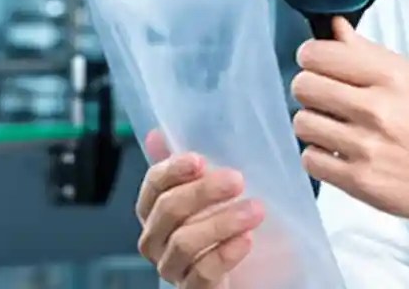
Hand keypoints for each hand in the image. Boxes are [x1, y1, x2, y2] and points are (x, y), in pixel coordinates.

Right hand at [134, 130, 265, 287]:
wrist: (243, 276)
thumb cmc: (220, 230)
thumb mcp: (207, 195)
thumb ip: (187, 168)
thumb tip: (158, 134)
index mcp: (154, 211)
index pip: (153, 185)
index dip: (173, 170)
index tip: (200, 160)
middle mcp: (156, 240)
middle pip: (168, 210)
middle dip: (203, 192)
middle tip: (237, 180)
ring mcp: (172, 267)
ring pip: (184, 242)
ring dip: (221, 222)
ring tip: (254, 210)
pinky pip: (202, 273)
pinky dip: (225, 254)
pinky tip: (246, 240)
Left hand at [290, 18, 408, 229]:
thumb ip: (368, 53)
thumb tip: (335, 27)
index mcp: (391, 77)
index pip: (320, 54)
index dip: (311, 57)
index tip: (316, 64)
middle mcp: (376, 109)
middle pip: (303, 86)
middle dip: (307, 89)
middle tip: (323, 97)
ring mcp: (365, 147)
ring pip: (302, 123)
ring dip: (312, 124)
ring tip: (333, 127)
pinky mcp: (358, 180)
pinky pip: (310, 159)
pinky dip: (319, 156)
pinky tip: (338, 152)